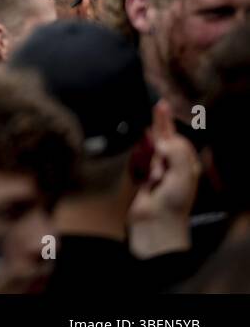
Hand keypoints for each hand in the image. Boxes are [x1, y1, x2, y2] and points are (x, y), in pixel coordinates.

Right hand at [128, 101, 200, 256]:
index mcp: (186, 165)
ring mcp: (157, 171)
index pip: (178, 139)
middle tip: (159, 105)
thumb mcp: (184, 174)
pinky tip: (140, 149)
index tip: (161, 109)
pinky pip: (140, 158)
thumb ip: (177, 153)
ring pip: (151, 147)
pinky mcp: (141, 176)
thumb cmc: (174, 202)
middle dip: (162, 123)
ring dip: (149, 143)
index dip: (168, 127)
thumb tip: (163, 141)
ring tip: (152, 133)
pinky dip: (139, 154)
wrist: (155, 221)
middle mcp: (173, 166)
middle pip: (165, 139)